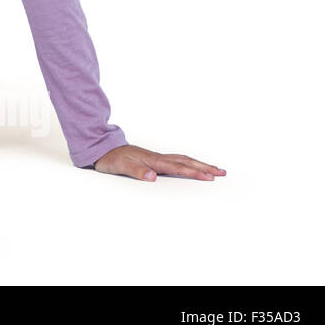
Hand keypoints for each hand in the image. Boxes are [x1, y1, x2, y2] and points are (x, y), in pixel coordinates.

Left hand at [93, 143, 225, 181]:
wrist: (101, 148)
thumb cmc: (110, 158)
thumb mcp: (120, 167)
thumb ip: (136, 171)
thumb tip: (152, 177)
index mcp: (152, 160)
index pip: (178, 168)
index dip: (194, 172)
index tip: (210, 177)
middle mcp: (157, 158)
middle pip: (186, 161)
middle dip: (204, 167)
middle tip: (222, 172)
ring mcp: (156, 158)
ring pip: (182, 159)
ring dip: (199, 164)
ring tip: (214, 169)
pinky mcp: (153, 160)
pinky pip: (176, 161)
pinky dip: (188, 163)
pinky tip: (191, 166)